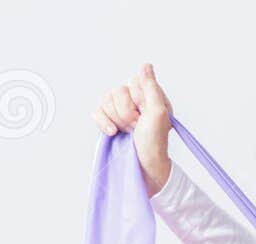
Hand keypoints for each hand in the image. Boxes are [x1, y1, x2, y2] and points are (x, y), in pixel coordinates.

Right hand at [92, 63, 172, 194]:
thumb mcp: (158, 113)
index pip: (134, 82)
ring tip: (129, 132)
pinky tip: (114, 133)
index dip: (137, 99)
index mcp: (151, 97)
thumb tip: (146, 65)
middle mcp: (136, 102)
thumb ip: (151, 87)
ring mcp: (121, 111)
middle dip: (127, 112)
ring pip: (106, 101)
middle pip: (117, 91)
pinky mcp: (109, 121)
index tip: (145, 114)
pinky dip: (104, 122)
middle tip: (138, 126)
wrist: (144, 166)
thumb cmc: (155, 142)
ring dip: (118, 119)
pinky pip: (97, 111)